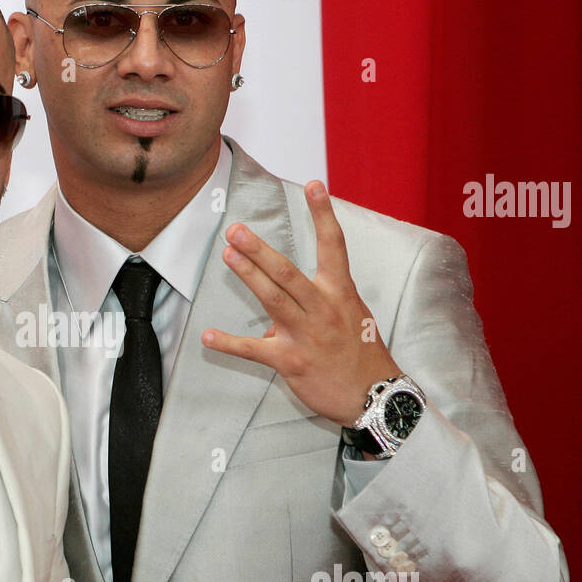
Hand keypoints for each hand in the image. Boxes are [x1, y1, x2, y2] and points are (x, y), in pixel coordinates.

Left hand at [201, 180, 398, 427]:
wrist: (373, 396)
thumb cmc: (361, 353)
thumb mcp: (349, 318)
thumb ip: (315, 305)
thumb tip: (278, 312)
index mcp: (340, 292)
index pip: (333, 245)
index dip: (323, 214)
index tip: (314, 185)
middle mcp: (323, 308)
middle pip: (288, 272)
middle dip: (260, 249)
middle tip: (236, 230)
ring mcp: (306, 334)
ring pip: (273, 299)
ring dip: (248, 276)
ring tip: (227, 255)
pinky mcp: (291, 361)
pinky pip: (254, 350)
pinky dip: (229, 343)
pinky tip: (208, 336)